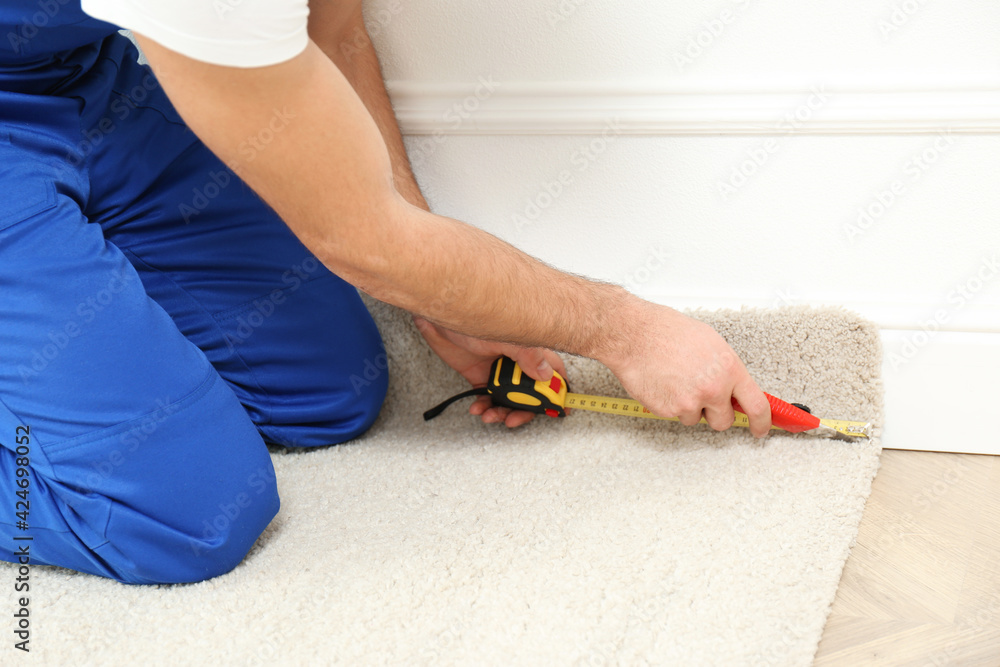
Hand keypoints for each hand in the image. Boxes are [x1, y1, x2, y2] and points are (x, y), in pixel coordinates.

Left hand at [413, 315, 567, 427]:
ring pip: (508, 398)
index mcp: (528, 348)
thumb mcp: (503, 333)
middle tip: (513, 418)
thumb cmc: (471, 310)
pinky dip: (484, 406)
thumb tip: (545, 374)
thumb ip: (526, 353)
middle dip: (525, 409)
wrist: (438, 310)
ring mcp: (498, 368)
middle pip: (530, 391)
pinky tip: (477, 408)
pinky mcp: (479, 374)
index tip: (560, 409)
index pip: (552, 372)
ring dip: (503, 411)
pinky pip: (487, 397)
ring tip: (491, 416)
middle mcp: (516, 360)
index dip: (558, 391)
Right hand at [602, 298, 771, 436]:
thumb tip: (736, 389)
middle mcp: (713, 388)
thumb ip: (727, 370)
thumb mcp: (711, 343)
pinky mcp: (668, 410)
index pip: (757, 406)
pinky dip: (669, 404)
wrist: (634, 335)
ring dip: (689, 407)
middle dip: (716, 413)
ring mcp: (690, 402)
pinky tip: (664, 383)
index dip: (763, 422)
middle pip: (724, 421)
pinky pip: (674, 415)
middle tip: (703, 396)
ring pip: (696, 419)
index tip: (761, 428)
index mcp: (729, 369)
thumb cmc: (667, 332)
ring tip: (676, 381)